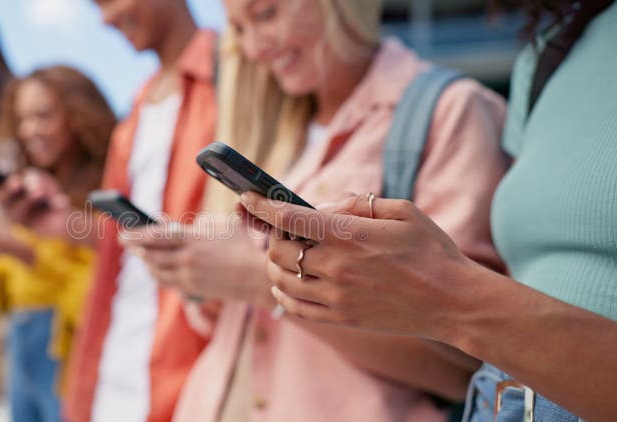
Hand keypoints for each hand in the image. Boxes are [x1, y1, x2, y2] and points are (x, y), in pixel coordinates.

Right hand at [0, 168, 86, 240]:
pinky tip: (63, 201)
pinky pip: (44, 219)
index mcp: (4, 197)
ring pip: (22, 211)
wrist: (63, 218)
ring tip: (38, 191)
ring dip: (31, 198)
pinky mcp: (38, 229)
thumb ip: (35, 178)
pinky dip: (56, 206)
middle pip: (4, 201)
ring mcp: (22, 221)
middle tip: (16, 180)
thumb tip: (31, 184)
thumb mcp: (40, 180)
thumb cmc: (46, 194)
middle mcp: (8, 210)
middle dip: (10, 190)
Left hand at [119, 216, 274, 307]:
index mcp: (194, 238)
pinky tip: (155, 269)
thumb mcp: (222, 225)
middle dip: (136, 248)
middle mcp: (188, 257)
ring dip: (146, 262)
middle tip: (126, 242)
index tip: (123, 233)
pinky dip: (158, 274)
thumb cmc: (242, 245)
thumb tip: (178, 225)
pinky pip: (167, 282)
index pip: (157, 236)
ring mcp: (189, 275)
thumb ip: (198, 224)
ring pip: (157, 270)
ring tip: (141, 255)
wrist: (256, 275)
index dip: (137, 235)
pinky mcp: (192, 288)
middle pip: (152, 254)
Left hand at [240, 191, 475, 339]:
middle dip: (271, 236)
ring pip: (281, 280)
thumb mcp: (403, 211)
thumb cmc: (432, 251)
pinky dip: (283, 294)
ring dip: (274, 265)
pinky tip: (287, 284)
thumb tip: (324, 207)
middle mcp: (337, 267)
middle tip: (280, 230)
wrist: (455, 302)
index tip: (247, 196)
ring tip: (283, 256)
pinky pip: (295, 308)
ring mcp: (337, 297)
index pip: (289, 218)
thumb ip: (359, 203)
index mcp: (349, 235)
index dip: (262, 205)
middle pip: (278, 251)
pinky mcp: (342, 318)